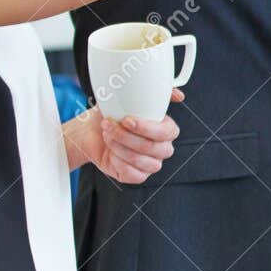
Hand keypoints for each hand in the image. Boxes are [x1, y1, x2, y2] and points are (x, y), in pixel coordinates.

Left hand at [66, 89, 181, 182]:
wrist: (91, 131)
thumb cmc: (112, 114)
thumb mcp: (131, 98)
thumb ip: (158, 94)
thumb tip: (179, 96)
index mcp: (166, 131)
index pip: (167, 132)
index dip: (147, 128)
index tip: (127, 120)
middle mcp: (162, 148)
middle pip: (152, 147)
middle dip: (126, 137)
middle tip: (110, 126)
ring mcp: (151, 164)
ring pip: (140, 160)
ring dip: (118, 146)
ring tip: (107, 135)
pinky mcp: (138, 176)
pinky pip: (132, 173)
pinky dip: (117, 161)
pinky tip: (110, 152)